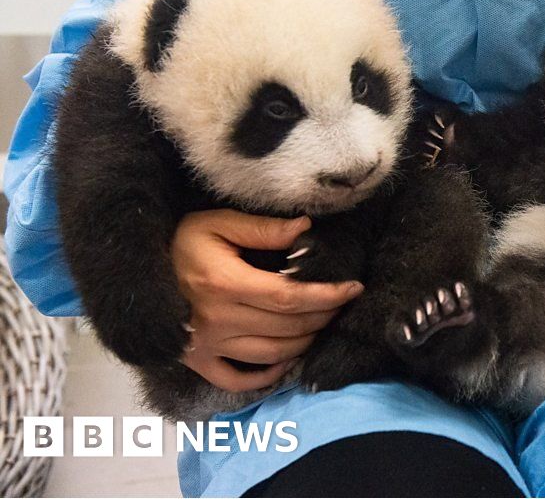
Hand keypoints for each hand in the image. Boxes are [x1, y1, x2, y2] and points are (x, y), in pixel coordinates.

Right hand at [172, 209, 362, 391]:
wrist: (132, 273)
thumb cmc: (178, 244)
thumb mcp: (216, 223)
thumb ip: (262, 228)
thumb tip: (305, 228)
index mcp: (224, 284)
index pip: (290, 297)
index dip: (327, 296)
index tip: (354, 288)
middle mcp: (218, 320)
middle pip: (288, 327)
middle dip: (324, 316)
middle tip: (341, 303)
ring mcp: (207, 346)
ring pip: (273, 354)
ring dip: (306, 342)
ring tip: (321, 324)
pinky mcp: (197, 361)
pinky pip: (239, 379)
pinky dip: (268, 374)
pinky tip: (287, 360)